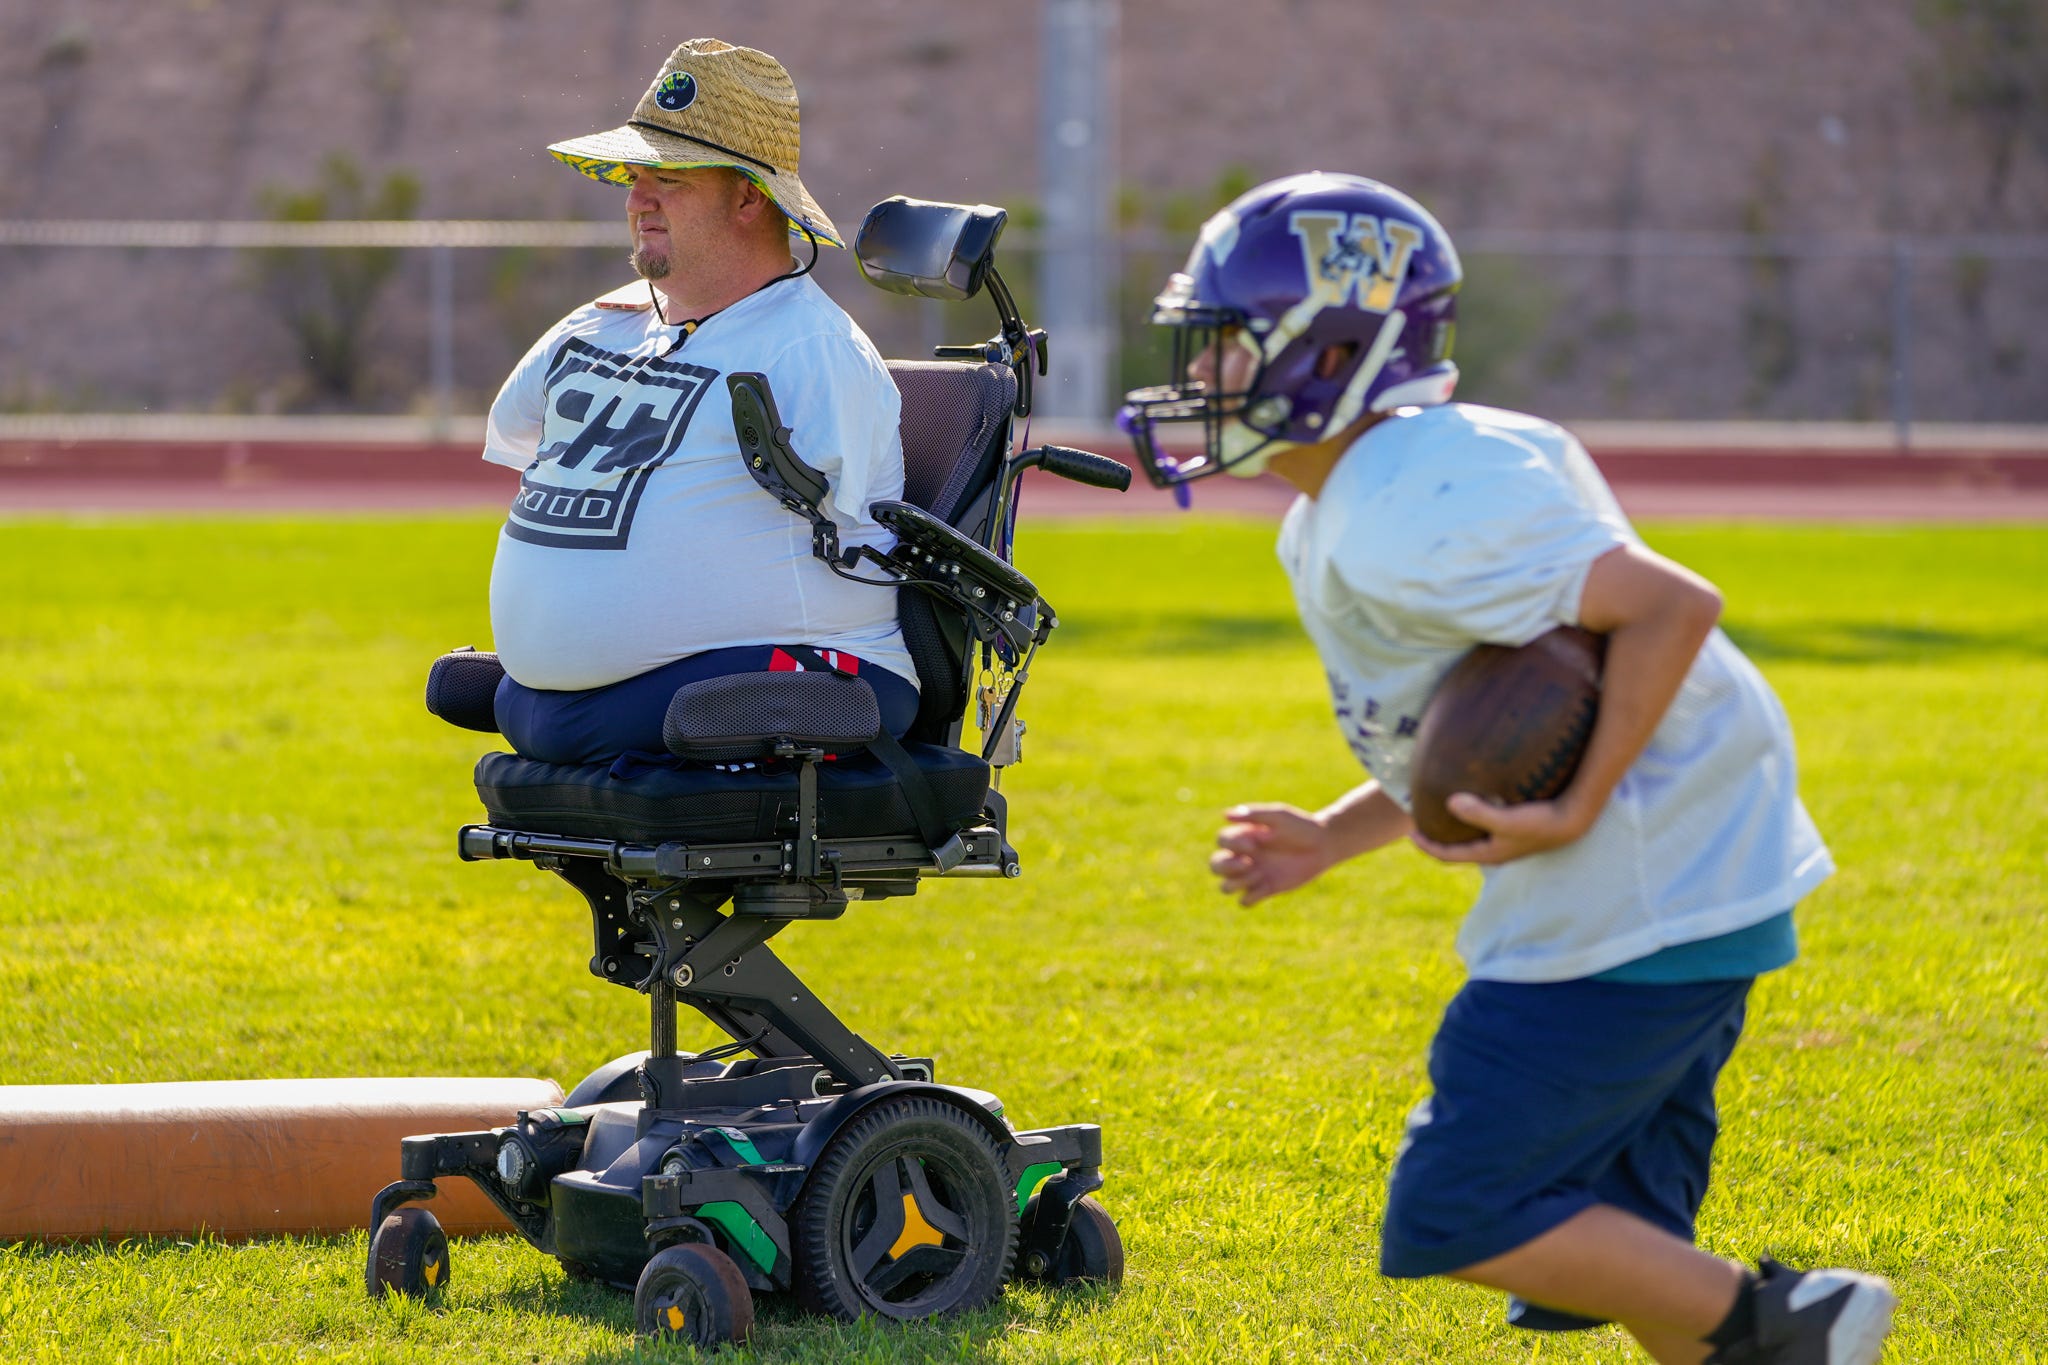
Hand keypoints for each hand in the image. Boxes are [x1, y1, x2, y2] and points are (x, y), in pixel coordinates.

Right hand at [1209, 803, 1336, 906]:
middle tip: (1249, 863)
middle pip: (1215, 866)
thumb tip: (1225, 815)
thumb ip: (1253, 814)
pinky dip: (1250, 897)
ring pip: (1226, 887)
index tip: (1256, 843)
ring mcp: (1253, 874)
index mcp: (1244, 836)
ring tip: (1259, 874)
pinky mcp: (1265, 890)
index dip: (1233, 844)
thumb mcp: (1278, 816)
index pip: (1222, 840)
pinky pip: (1245, 901)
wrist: (1323, 845)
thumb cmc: (1301, 826)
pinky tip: (1266, 886)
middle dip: (1226, 867)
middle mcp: (1244, 856)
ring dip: (1237, 882)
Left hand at [1409, 792, 1590, 865]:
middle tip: (1420, 821)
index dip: (1427, 846)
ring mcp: (1505, 842)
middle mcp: (1494, 850)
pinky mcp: (1514, 829)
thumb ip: (1479, 813)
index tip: (1409, 833)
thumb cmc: (1540, 821)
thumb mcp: (1507, 819)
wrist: (1573, 820)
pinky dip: (1471, 818)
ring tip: (1440, 811)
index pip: (1449, 855)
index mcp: (1488, 853)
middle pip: (1457, 848)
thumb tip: (1450, 803)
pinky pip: (1484, 826)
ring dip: (1454, 828)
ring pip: (1471, 838)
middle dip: (1437, 837)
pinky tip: (1470, 799)